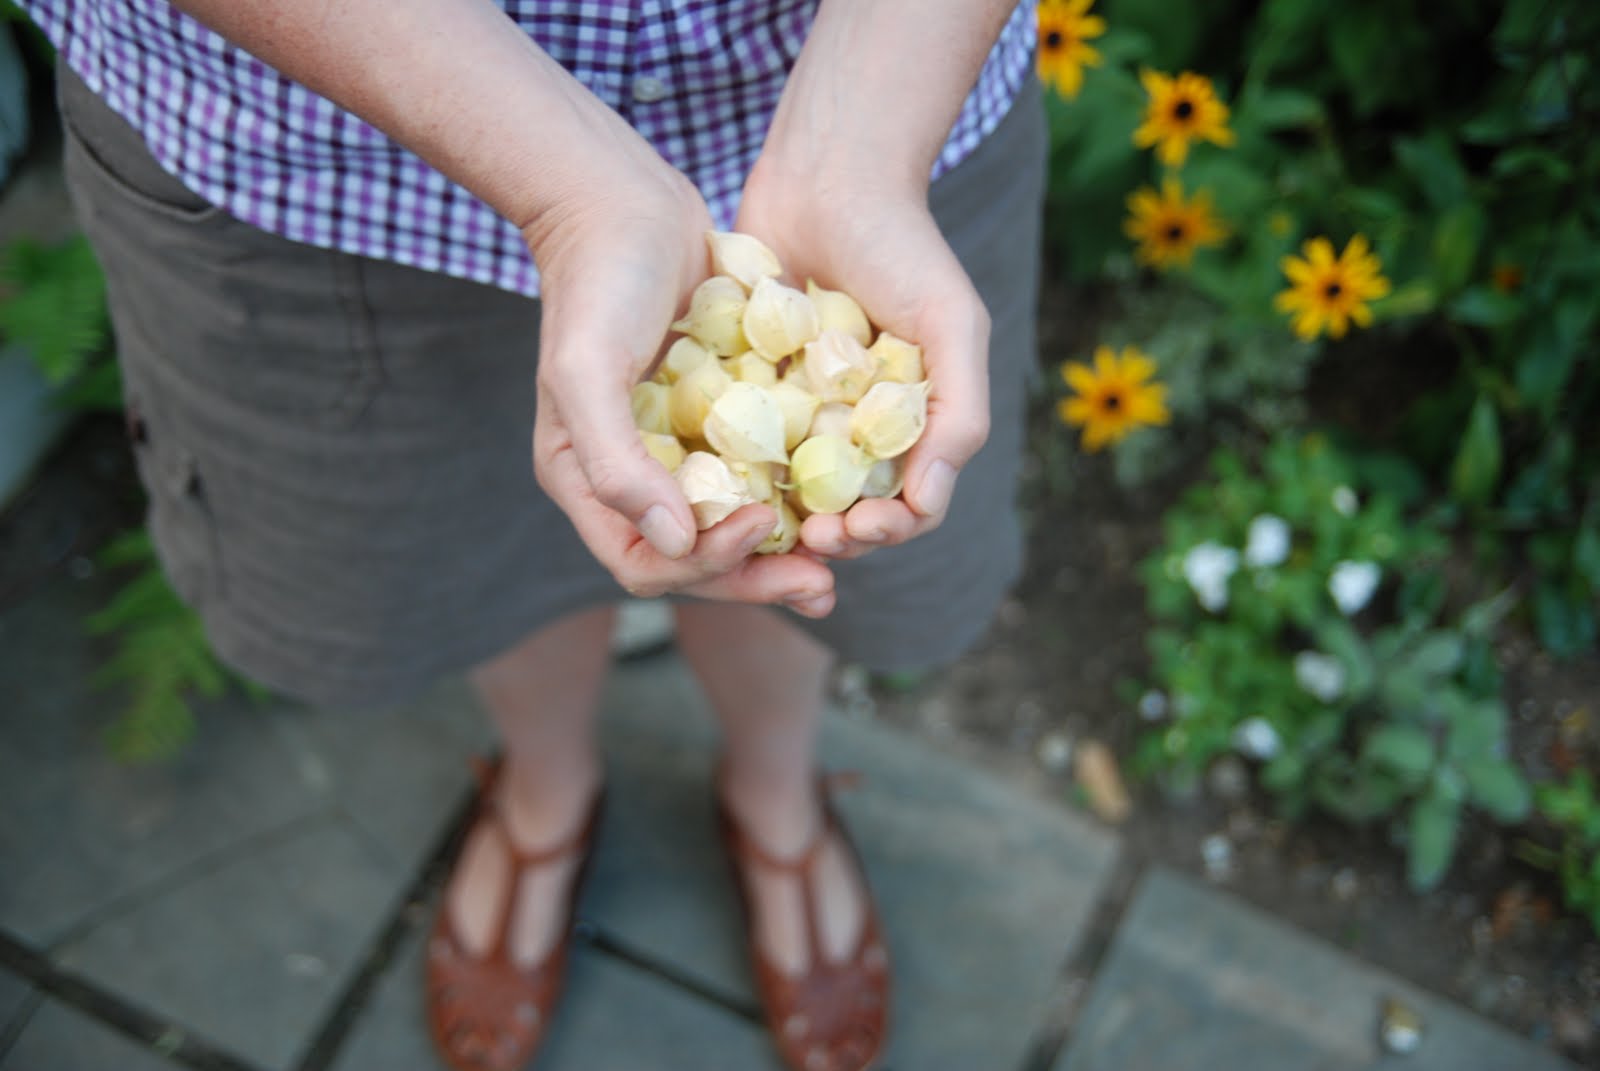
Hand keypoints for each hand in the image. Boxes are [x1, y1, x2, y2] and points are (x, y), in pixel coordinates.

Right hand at [527, 172, 836, 615]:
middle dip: (759, 577)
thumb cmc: (596, 282)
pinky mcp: (717, 416)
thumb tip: (672, 541)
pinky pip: (758, 473)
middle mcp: (630, 475)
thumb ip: (615, 464)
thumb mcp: (586, 371)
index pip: (645, 563)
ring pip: (732, 525)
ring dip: (784, 549)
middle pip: (696, 558)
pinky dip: (794, 493)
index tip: (761, 523)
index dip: (707, 564)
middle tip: (824, 585)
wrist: (623, 199)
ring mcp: (676, 448)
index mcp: (584, 479)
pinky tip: (842, 495)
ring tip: (841, 555)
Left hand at [734, 161, 990, 561]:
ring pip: (791, 491)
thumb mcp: (952, 322)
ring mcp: (803, 410)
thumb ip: (959, 410)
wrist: (827, 174)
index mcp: (915, 421)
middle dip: (834, 535)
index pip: (909, 505)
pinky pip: (741, 445)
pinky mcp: (750, 388)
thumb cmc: (902, 246)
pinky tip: (718, 484)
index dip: (887, 529)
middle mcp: (859, 425)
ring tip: (765, 520)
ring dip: (782, 517)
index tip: (856, 529)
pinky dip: (736, 470)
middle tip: (808, 538)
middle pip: (848, 510)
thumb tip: (930, 500)